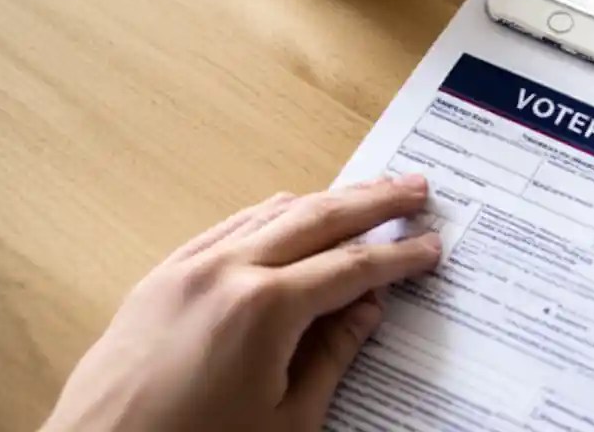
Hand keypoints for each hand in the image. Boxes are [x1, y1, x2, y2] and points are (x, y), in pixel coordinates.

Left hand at [43, 175, 440, 431]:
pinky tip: (292, 211)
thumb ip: (333, 355)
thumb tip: (368, 308)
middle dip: (373, 202)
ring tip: (367, 193)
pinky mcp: (161, 276)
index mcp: (265, 308)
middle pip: (319, 219)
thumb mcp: (287, 420)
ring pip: (272, 212)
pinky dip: (271, 214)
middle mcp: (227, 270)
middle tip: (415, 186)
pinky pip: (228, 226)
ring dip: (326, 200)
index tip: (432, 244)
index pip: (352, 268)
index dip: (399, 257)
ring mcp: (188, 267)